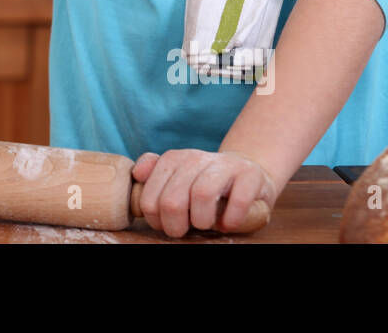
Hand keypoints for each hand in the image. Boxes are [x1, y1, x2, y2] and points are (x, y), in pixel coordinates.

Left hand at [133, 148, 277, 237]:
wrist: (246, 174)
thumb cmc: (205, 183)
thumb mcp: (176, 176)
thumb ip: (153, 172)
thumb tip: (138, 174)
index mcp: (174, 159)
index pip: (151, 198)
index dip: (156, 220)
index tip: (166, 224)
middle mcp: (196, 158)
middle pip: (173, 200)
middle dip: (176, 226)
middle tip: (185, 230)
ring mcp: (224, 164)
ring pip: (202, 195)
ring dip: (202, 220)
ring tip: (206, 224)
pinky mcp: (250, 174)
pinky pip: (238, 201)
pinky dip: (231, 219)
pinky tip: (228, 224)